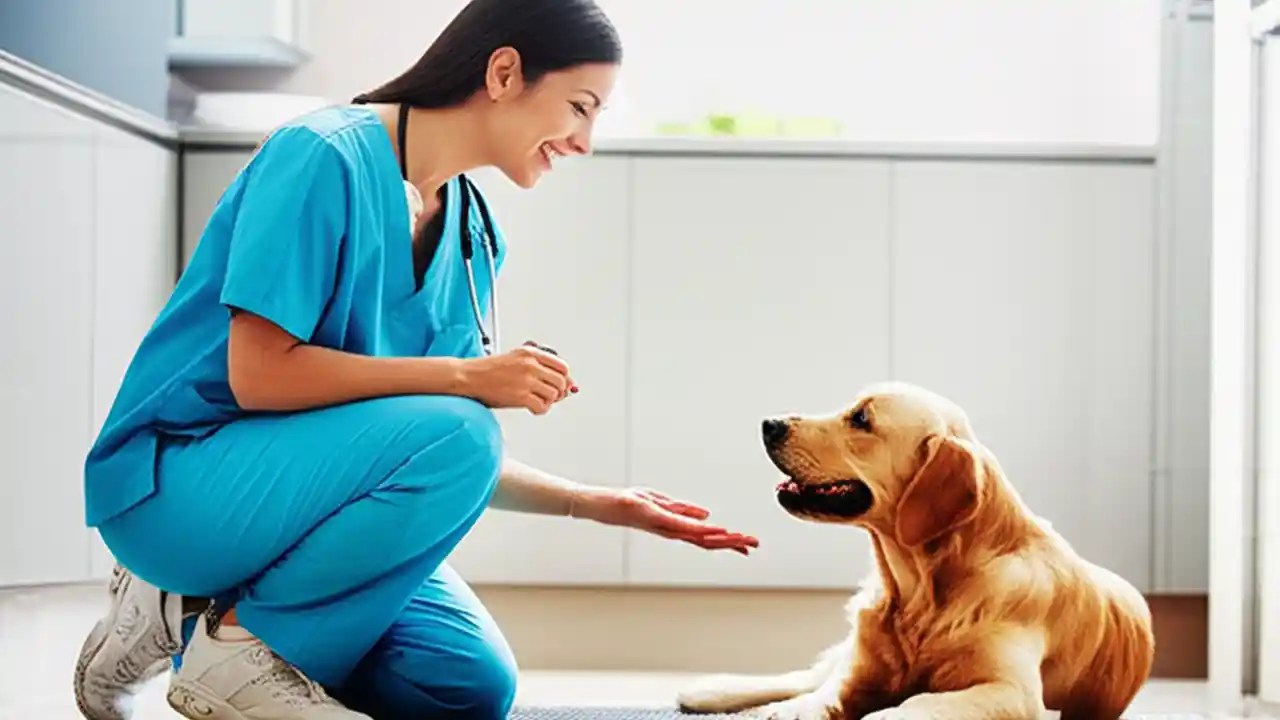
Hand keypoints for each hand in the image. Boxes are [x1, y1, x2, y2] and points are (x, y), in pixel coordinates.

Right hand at [458, 344, 572, 413]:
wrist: (468, 377)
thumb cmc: (488, 370)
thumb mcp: (515, 359)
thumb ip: (537, 366)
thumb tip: (560, 381)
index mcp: (530, 353)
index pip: (562, 366)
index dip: (565, 378)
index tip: (563, 385)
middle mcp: (530, 365)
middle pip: (561, 381)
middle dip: (559, 392)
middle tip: (551, 396)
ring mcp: (526, 380)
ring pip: (553, 394)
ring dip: (548, 401)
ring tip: (538, 401)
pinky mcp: (520, 396)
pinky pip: (542, 406)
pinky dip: (540, 410)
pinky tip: (533, 408)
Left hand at [575, 486, 759, 554]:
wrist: (603, 506)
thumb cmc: (627, 503)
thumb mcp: (660, 502)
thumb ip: (683, 509)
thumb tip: (707, 515)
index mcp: (675, 528)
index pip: (706, 537)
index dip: (727, 541)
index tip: (747, 545)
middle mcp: (672, 531)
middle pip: (707, 541)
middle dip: (732, 543)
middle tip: (754, 545)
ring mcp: (665, 527)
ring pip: (699, 537)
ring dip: (723, 539)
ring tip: (743, 540)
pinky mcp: (656, 518)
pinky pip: (683, 526)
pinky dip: (702, 530)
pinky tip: (716, 530)